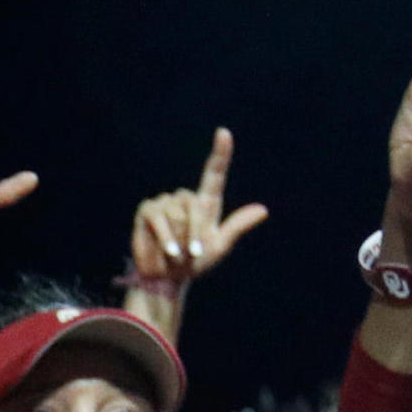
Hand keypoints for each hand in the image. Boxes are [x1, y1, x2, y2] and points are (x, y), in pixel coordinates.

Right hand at [127, 129, 269, 290]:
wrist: (168, 279)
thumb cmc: (195, 263)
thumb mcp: (219, 246)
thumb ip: (237, 226)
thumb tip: (263, 209)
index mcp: (206, 204)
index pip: (214, 173)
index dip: (220, 153)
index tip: (223, 133)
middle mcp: (185, 199)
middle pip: (194, 204)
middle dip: (195, 232)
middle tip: (192, 252)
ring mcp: (164, 202)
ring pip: (176, 213)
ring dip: (180, 238)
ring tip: (177, 252)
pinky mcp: (147, 210)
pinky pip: (158, 218)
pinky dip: (165, 237)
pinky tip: (168, 250)